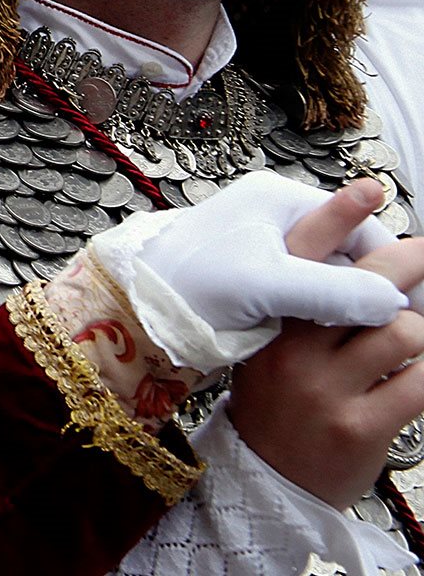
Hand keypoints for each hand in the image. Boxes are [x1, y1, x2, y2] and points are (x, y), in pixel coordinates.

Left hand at [94, 173, 411, 371]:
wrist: (130, 306)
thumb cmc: (188, 285)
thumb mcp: (269, 285)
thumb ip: (335, 290)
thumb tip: (395, 302)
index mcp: (279, 201)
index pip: (363, 231)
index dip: (396, 272)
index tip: (417, 310)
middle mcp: (272, 217)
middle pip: (347, 253)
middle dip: (372, 289)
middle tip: (402, 330)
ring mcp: (260, 247)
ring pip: (326, 277)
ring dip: (348, 305)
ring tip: (372, 340)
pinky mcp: (250, 278)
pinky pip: (303, 294)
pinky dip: (321, 315)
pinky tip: (334, 342)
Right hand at [229, 237, 423, 507]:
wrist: (265, 482)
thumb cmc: (277, 410)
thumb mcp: (271, 354)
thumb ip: (310, 316)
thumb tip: (374, 273)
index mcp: (270, 327)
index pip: (299, 260)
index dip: (335, 219)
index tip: (368, 189)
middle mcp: (295, 354)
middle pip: (366, 287)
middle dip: (413, 263)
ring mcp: (327, 391)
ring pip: (403, 332)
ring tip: (420, 334)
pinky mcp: (361, 427)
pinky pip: (421, 384)